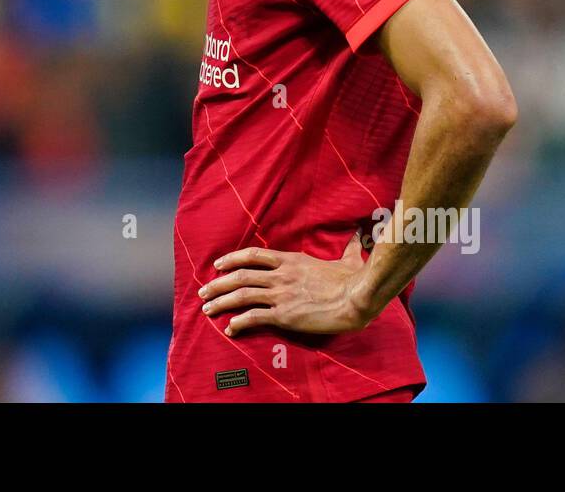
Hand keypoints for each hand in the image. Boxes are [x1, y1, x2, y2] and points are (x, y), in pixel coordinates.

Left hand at [199, 234, 380, 336]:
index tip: (218, 264)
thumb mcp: (348, 258)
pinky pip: (255, 318)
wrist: (356, 297)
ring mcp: (281, 295)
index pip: (253, 255)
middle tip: (203, 291)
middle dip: (218, 283)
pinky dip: (239, 323)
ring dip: (221, 302)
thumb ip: (349, 247)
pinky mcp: (284, 315)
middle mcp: (280, 275)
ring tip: (207, 309)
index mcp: (290, 260)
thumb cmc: (353, 279)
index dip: (232, 259)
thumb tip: (361, 235)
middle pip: (240, 275)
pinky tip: (230, 328)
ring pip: (242, 295)